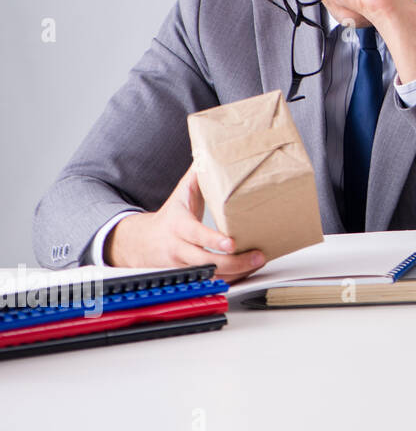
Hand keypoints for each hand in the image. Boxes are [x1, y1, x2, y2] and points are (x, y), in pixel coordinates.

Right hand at [104, 164, 265, 281]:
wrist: (141, 242)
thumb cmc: (170, 215)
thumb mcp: (182, 193)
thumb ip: (199, 174)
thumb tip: (212, 149)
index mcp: (178, 226)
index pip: (196, 235)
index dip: (213, 240)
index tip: (231, 243)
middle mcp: (179, 248)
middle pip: (207, 261)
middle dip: (235, 262)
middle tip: (258, 256)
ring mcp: (183, 265)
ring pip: (210, 275)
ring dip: (237, 273)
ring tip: (258, 262)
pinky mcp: (189, 275)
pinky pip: (210, 281)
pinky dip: (230, 279)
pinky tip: (246, 272)